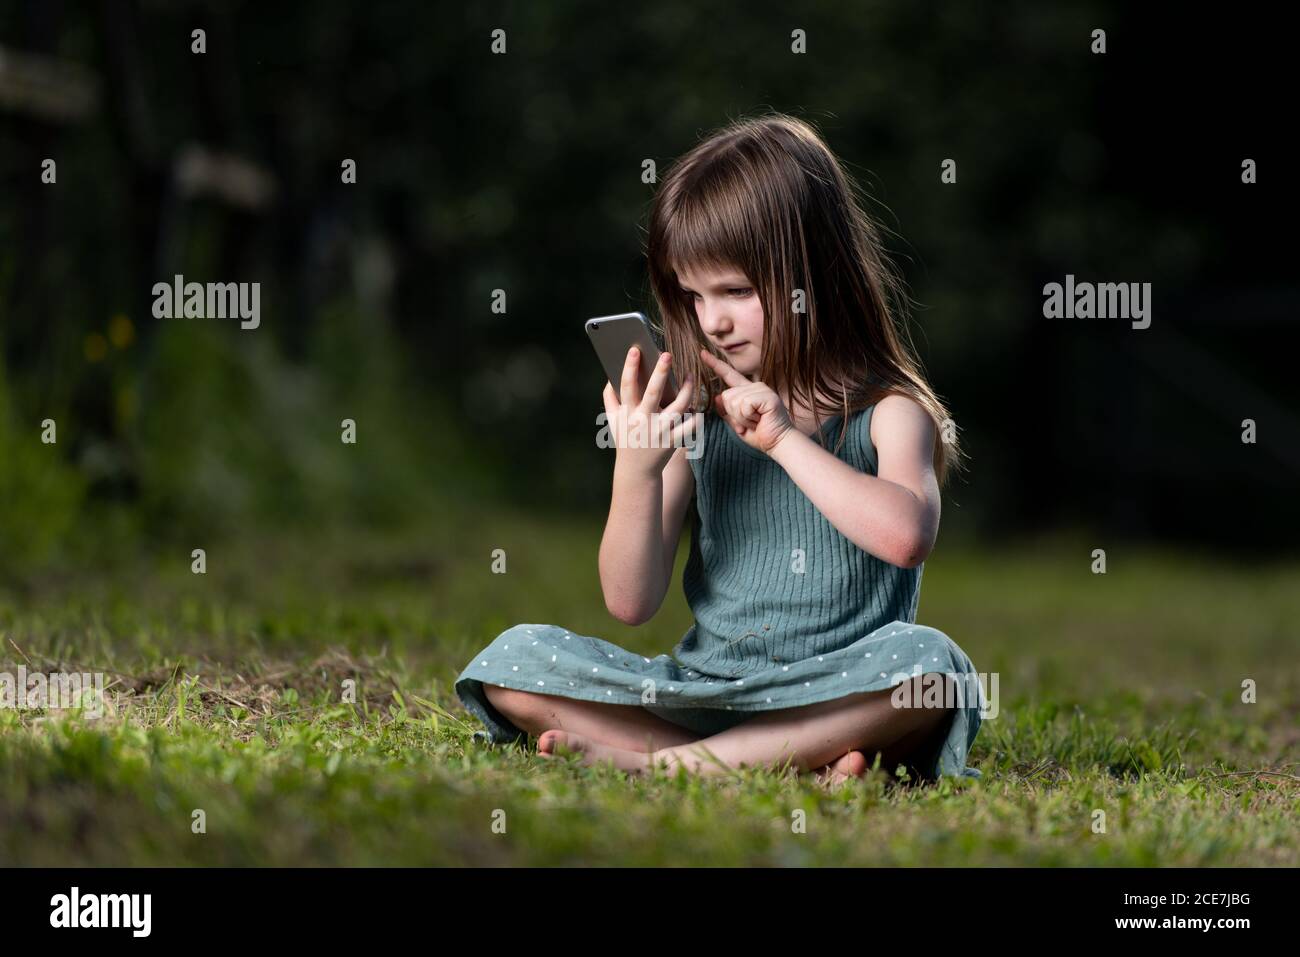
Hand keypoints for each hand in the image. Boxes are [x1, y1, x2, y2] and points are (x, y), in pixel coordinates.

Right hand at [602, 345, 698, 477]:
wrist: (636, 472)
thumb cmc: (626, 440)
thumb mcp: (614, 421)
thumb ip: (610, 398)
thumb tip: (611, 374)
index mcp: (627, 413)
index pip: (626, 386)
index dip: (629, 367)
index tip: (634, 349)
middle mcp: (643, 421)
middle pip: (652, 393)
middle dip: (660, 373)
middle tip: (667, 354)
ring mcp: (659, 432)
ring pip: (678, 406)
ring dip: (687, 389)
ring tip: (690, 376)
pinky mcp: (673, 441)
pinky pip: (690, 426)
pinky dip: (696, 416)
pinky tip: (699, 405)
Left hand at [699, 348, 794, 455]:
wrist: (778, 443)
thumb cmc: (760, 434)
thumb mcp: (737, 424)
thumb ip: (727, 412)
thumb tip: (716, 397)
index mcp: (747, 391)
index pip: (728, 375)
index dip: (715, 364)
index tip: (703, 353)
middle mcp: (755, 386)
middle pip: (726, 396)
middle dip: (734, 415)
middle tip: (750, 422)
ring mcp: (762, 389)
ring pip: (734, 401)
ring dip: (742, 418)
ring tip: (756, 421)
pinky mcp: (767, 396)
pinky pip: (744, 405)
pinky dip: (748, 417)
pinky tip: (760, 420)